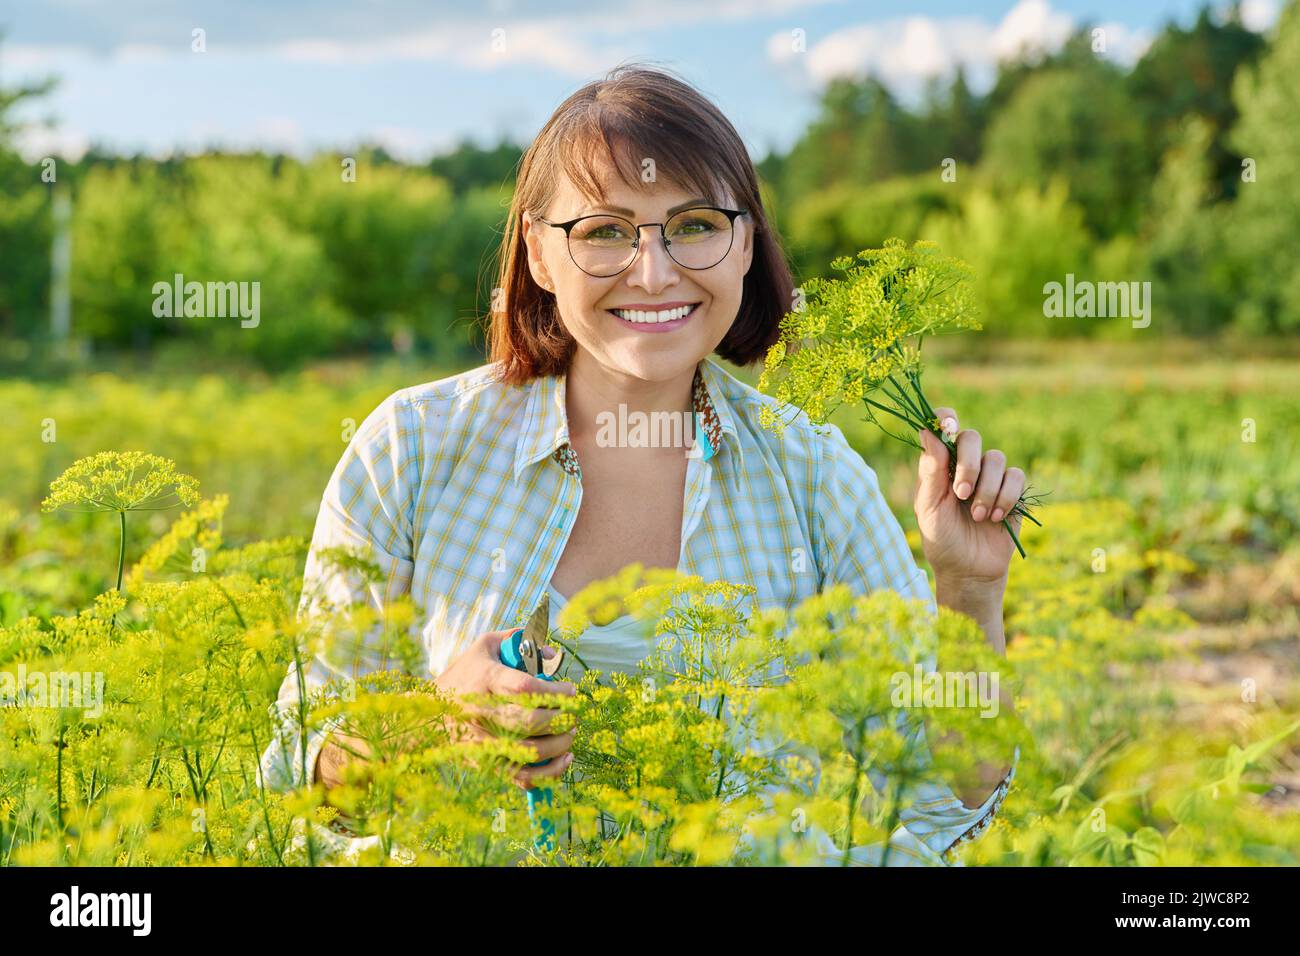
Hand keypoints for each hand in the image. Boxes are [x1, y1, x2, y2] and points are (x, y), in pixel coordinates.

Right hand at [433, 630, 576, 789]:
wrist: (426, 712)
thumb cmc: (465, 674)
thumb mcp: (486, 646)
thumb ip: (521, 641)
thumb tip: (553, 656)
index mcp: (485, 679)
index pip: (526, 688)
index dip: (555, 692)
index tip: (571, 691)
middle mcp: (482, 711)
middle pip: (530, 722)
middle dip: (561, 720)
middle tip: (574, 715)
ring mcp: (482, 740)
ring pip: (529, 752)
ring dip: (559, 746)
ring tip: (571, 734)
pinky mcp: (484, 762)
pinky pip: (520, 776)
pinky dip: (547, 773)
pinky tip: (563, 759)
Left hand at [914, 406, 1025, 588]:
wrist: (968, 570)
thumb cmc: (942, 539)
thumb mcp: (929, 508)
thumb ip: (931, 471)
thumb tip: (927, 431)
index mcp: (940, 464)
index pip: (943, 426)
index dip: (946, 419)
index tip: (949, 427)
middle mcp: (965, 464)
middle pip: (972, 437)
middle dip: (969, 464)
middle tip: (961, 493)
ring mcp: (990, 476)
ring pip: (997, 458)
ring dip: (986, 489)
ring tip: (977, 516)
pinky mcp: (1012, 491)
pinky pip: (1016, 476)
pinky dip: (1005, 497)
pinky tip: (995, 518)